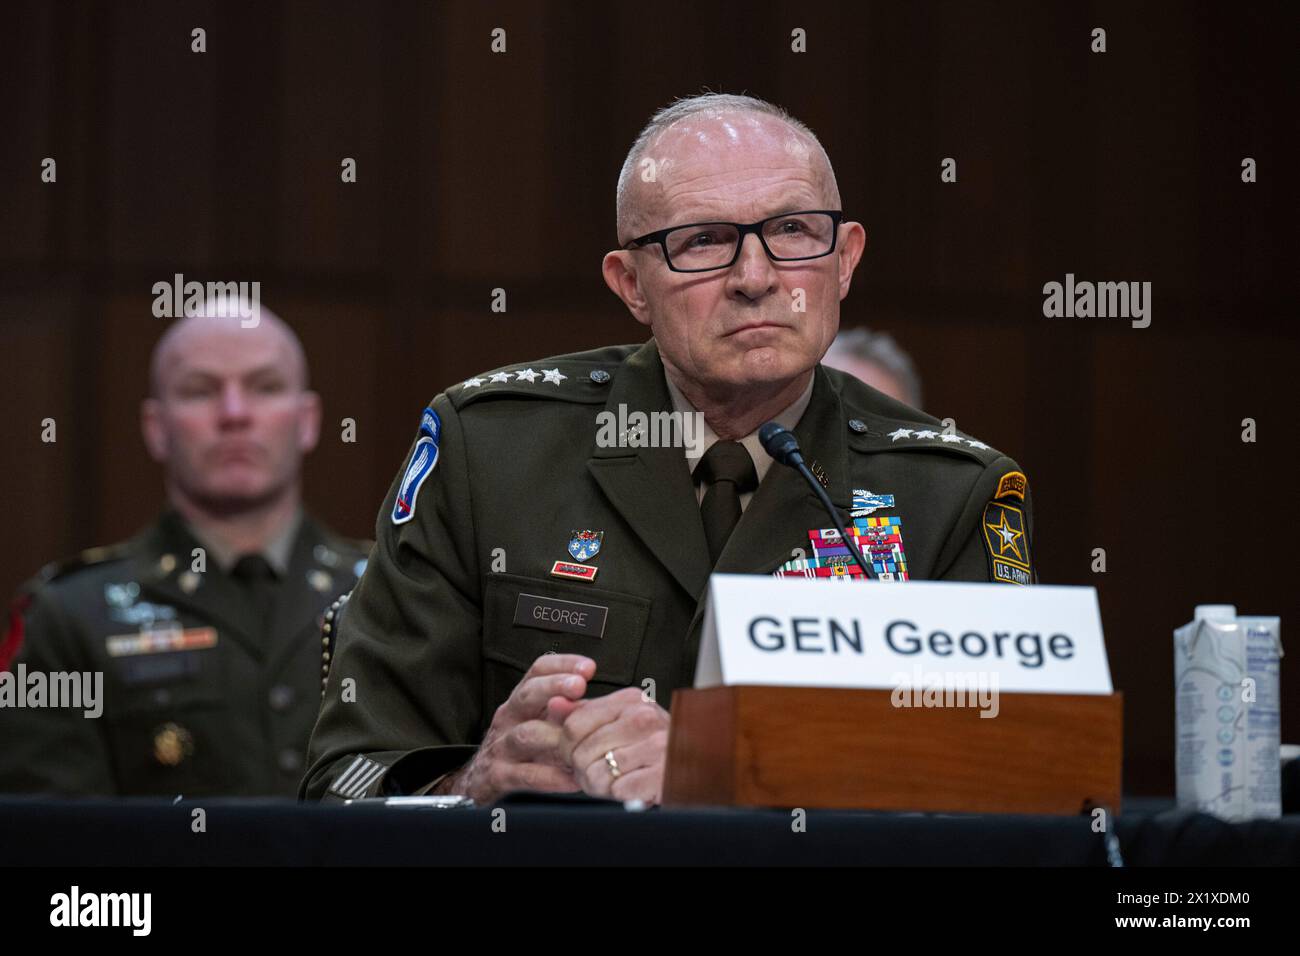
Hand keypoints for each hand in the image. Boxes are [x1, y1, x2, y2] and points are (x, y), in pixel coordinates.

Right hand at [435, 654, 594, 802]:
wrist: (478, 782)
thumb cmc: (522, 750)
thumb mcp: (541, 724)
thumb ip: (570, 713)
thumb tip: (611, 703)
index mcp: (522, 701)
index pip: (537, 671)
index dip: (562, 665)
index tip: (588, 667)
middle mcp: (509, 718)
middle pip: (528, 694)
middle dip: (554, 686)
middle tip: (579, 685)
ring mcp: (502, 747)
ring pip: (525, 734)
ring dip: (554, 734)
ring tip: (579, 736)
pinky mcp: (499, 776)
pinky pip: (526, 775)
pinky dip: (552, 778)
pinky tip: (573, 779)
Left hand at [559, 686, 669, 804]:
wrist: (694, 766)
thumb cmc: (651, 745)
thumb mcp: (617, 721)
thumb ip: (582, 713)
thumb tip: (553, 704)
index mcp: (630, 700)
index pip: (574, 724)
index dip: (566, 747)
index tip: (574, 755)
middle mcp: (644, 718)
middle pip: (582, 751)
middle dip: (583, 769)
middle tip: (595, 773)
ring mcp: (657, 745)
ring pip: (599, 773)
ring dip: (600, 785)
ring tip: (613, 781)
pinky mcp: (663, 774)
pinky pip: (619, 790)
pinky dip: (619, 794)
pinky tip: (629, 789)